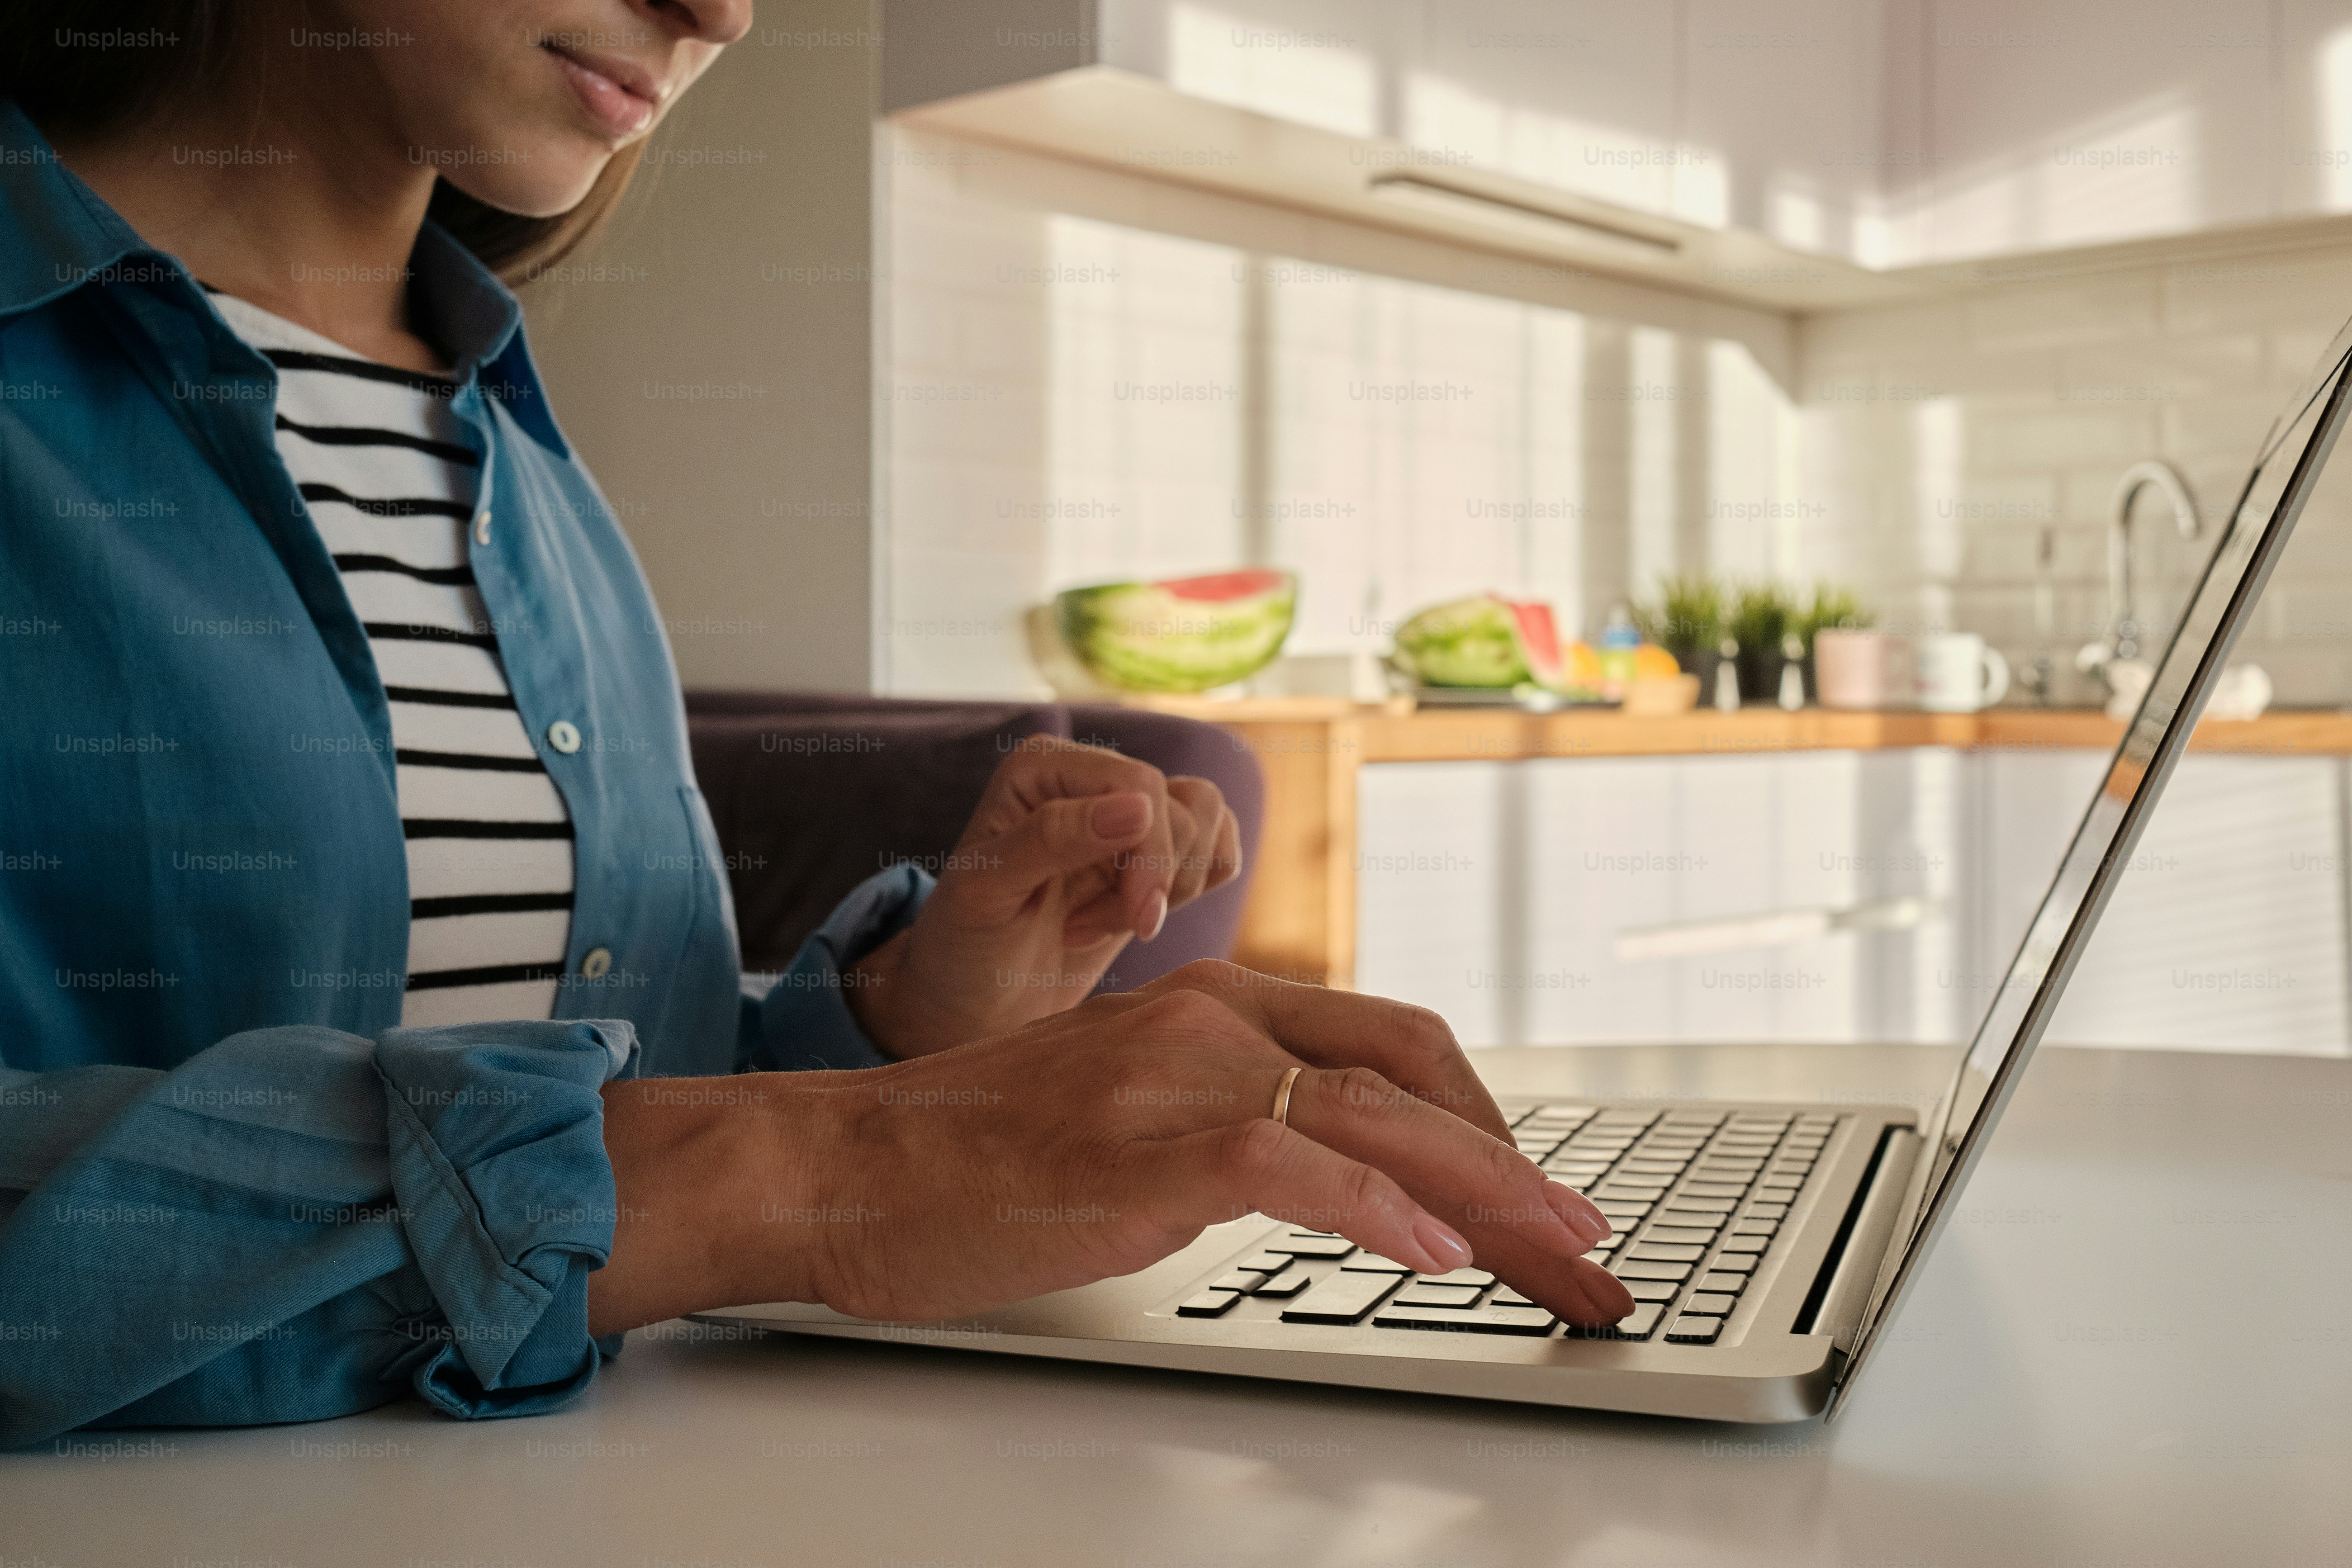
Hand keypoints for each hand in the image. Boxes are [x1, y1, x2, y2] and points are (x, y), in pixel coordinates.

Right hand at [589, 963, 1637, 1334]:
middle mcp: (1211, 1017)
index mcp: (1215, 1002)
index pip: (1393, 1042)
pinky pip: (1293, 1164)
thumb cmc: (981, 1154)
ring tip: (1561, 1256)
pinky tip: (1439, 1255)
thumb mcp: (1129, 1106)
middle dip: (1521, 1165)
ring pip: (1378, 1115)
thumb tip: (1340, 1178)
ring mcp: (1177, 1074)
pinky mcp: (1142, 1146)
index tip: (1543, 1196)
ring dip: (1491, 1195)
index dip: (1488, 1118)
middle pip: (1413, 1072)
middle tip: (1590, 1244)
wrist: (849, 1165)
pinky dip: (1382, 1210)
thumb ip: (1231, 1115)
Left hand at [845, 738, 1241, 1058]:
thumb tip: (1141, 806)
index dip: (1151, 855)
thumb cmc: (965, 943)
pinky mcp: (1156, 852)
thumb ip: (1053, 839)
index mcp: (1043, 766)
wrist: (974, 997)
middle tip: (1082, 930)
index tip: (1137, 925)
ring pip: (1209, 821)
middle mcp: (1090, 775)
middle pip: (1184, 808)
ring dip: (1171, 889)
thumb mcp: (988, 890)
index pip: (1141, 784)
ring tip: (1099, 925)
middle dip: (1151, 884)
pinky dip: (1192, 892)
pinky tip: (1130, 923)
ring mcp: (1126, 812)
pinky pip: (1219, 850)